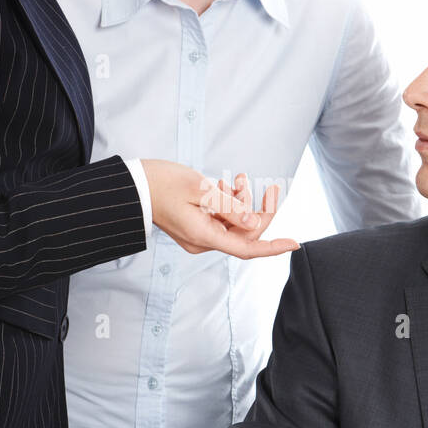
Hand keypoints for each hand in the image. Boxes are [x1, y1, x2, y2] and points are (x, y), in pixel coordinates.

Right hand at [141, 161, 297, 258]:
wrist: (133, 186)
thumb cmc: (161, 183)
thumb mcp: (200, 189)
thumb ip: (229, 207)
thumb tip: (254, 224)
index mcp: (203, 235)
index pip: (246, 248)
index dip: (272, 247)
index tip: (295, 244)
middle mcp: (202, 241)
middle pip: (244, 234)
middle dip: (258, 211)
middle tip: (269, 187)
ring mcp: (198, 235)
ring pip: (234, 224)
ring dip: (242, 203)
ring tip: (237, 179)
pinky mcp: (195, 226)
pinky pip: (221, 219)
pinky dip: (229, 203)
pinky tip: (225, 185)